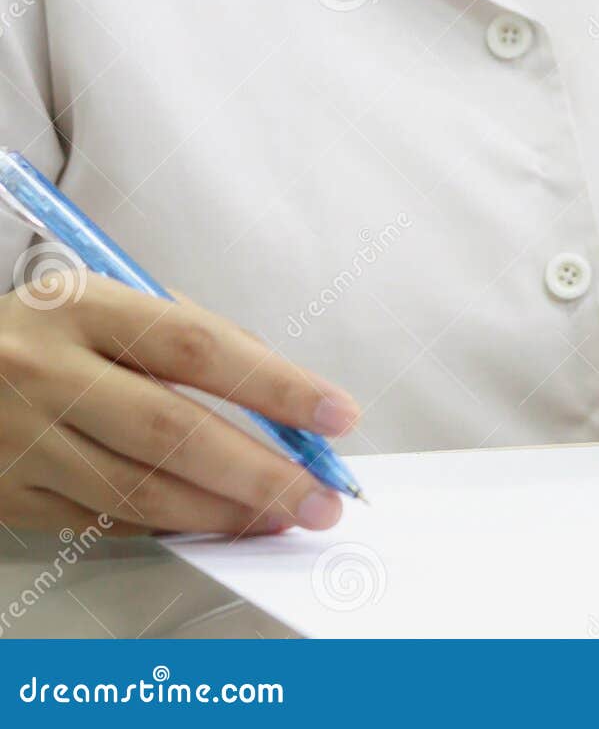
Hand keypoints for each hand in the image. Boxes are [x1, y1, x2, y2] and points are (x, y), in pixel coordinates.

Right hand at [0, 276, 360, 536]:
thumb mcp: (106, 304)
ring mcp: (18, 437)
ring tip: (282, 517)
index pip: (198, 346)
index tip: (336, 413)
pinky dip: (171, 525)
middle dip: (261, 470)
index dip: (276, 384)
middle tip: (320, 497)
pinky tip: (216, 523)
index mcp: (80, 305)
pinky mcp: (5, 493)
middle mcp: (44, 370)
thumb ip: (191, 336)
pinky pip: (105, 520)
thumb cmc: (44, 332)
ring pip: (140, 490)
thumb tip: (284, 398)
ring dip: (225, 513)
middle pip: (173, 430)